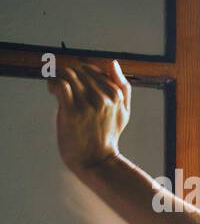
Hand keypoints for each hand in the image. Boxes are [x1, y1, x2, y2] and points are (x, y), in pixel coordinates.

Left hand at [47, 60, 130, 175]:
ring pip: (68, 74)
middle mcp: (103, 97)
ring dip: (58, 78)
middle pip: (78, 70)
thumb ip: (122, 87)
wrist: (97, 160)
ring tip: (58, 89)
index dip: (79, 73)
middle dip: (67, 75)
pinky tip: (52, 91)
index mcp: (115, 95)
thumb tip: (112, 63)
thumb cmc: (107, 136)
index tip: (73, 84)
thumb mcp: (123, 112)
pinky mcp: (72, 111)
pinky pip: (59, 85)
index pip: (92, 70)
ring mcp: (87, 104)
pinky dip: (52, 84)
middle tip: (63, 88)